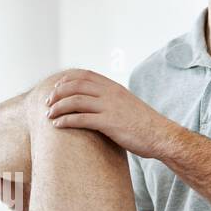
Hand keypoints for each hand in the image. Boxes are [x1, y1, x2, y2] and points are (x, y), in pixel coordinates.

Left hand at [46, 71, 171, 157]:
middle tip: (48, 102)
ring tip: (49, 115)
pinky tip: (58, 125)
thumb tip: (97, 105)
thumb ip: (112, 101)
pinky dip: (66, 121)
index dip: (67, 79)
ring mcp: (110, 107)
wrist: (161, 135)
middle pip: (76, 85)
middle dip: (58, 92)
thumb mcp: (128, 105)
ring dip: (58, 107)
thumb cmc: (144, 125)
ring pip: (75, 100)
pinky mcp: (109, 123)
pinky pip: (81, 119)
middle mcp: (111, 93)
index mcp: (114, 87)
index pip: (85, 75)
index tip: (56, 87)